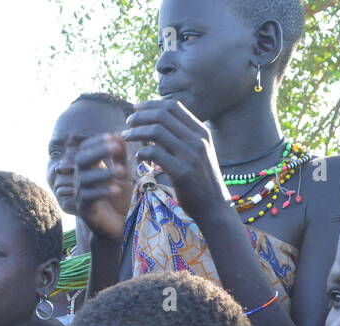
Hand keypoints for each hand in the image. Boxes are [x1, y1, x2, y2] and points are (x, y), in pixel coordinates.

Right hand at [74, 133, 133, 240]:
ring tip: (121, 171)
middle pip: (81, 160)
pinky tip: (117, 188)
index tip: (113, 136)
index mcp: (88, 168)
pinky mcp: (84, 210)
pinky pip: (89, 197)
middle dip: (98, 151)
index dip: (97, 141)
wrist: (118, 226)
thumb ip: (120, 156)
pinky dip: (103, 191)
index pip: (85, 148)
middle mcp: (80, 179)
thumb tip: (119, 135)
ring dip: (103, 173)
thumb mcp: (123, 174)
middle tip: (116, 147)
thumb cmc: (119, 199)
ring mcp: (80, 194)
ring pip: (85, 179)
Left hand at [122, 99, 229, 222]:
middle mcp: (197, 140)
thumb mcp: (197, 153)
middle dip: (140, 116)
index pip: (173, 106)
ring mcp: (190, 156)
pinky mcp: (181, 173)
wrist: (214, 206)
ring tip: (126, 137)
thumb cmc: (201, 180)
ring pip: (156, 132)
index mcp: (201, 132)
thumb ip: (182, 137)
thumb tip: (157, 123)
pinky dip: (142, 152)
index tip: (136, 108)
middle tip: (128, 122)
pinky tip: (138, 157)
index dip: (151, 104)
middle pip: (162, 116)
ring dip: (136, 132)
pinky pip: (155, 154)